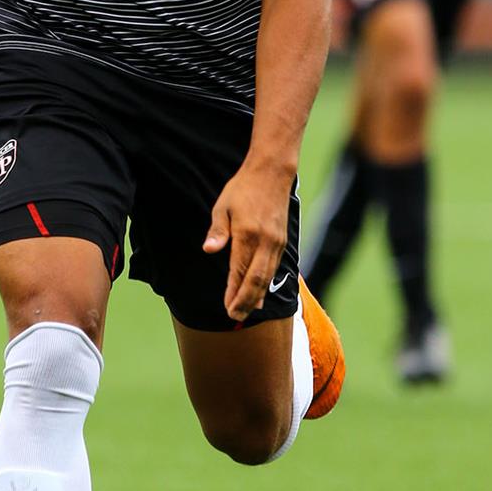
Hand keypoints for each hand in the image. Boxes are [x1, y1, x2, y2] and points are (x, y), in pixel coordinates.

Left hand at [203, 161, 291, 322]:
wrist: (272, 173)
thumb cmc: (243, 189)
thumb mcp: (222, 206)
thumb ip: (217, 231)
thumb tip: (209, 251)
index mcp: (248, 234)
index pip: (239, 271)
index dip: (233, 292)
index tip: (226, 308)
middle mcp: (265, 242)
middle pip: (257, 280)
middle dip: (246, 301)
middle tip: (236, 317)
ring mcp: (276, 243)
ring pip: (268, 277)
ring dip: (257, 296)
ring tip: (248, 312)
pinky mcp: (282, 241)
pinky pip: (274, 269)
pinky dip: (267, 284)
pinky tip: (261, 293)